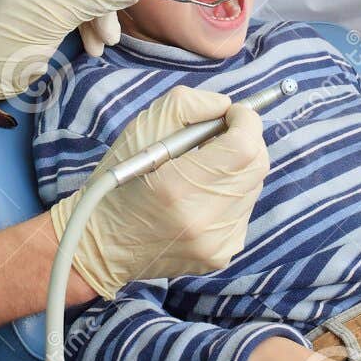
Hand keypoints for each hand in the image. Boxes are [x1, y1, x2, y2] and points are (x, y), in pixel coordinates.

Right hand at [50, 85, 268, 298]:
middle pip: (257, 164)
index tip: (232, 113)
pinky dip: (230, 194)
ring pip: (253, 186)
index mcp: (180, 186)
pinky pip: (243, 210)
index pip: (244, 146)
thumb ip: (189, 106)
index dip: (246, 120)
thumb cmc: (119, 180)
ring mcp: (216, 242)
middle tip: (222, 133)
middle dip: (246, 140)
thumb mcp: (141, 128)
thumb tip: (227, 107)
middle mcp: (204, 220)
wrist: (103, 243)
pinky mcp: (221, 254)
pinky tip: (201, 195)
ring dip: (236, 168)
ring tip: (202, 168)